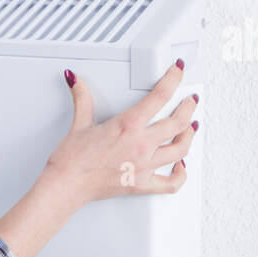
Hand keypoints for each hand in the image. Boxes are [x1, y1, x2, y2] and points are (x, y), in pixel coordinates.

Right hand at [44, 60, 198, 203]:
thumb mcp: (80, 123)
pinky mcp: (141, 184)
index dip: (174, 79)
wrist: (66, 185)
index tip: (177, 72)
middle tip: (190, 100)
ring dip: (189, 135)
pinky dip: (181, 175)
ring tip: (191, 127)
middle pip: (179, 122)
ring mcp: (144, 165)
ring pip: (181, 149)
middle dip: (188, 107)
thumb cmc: (72, 160)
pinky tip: (181, 166)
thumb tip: (76, 81)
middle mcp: (141, 145)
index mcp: (128, 126)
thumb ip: (83, 98)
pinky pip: (171, 183)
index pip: (160, 96)